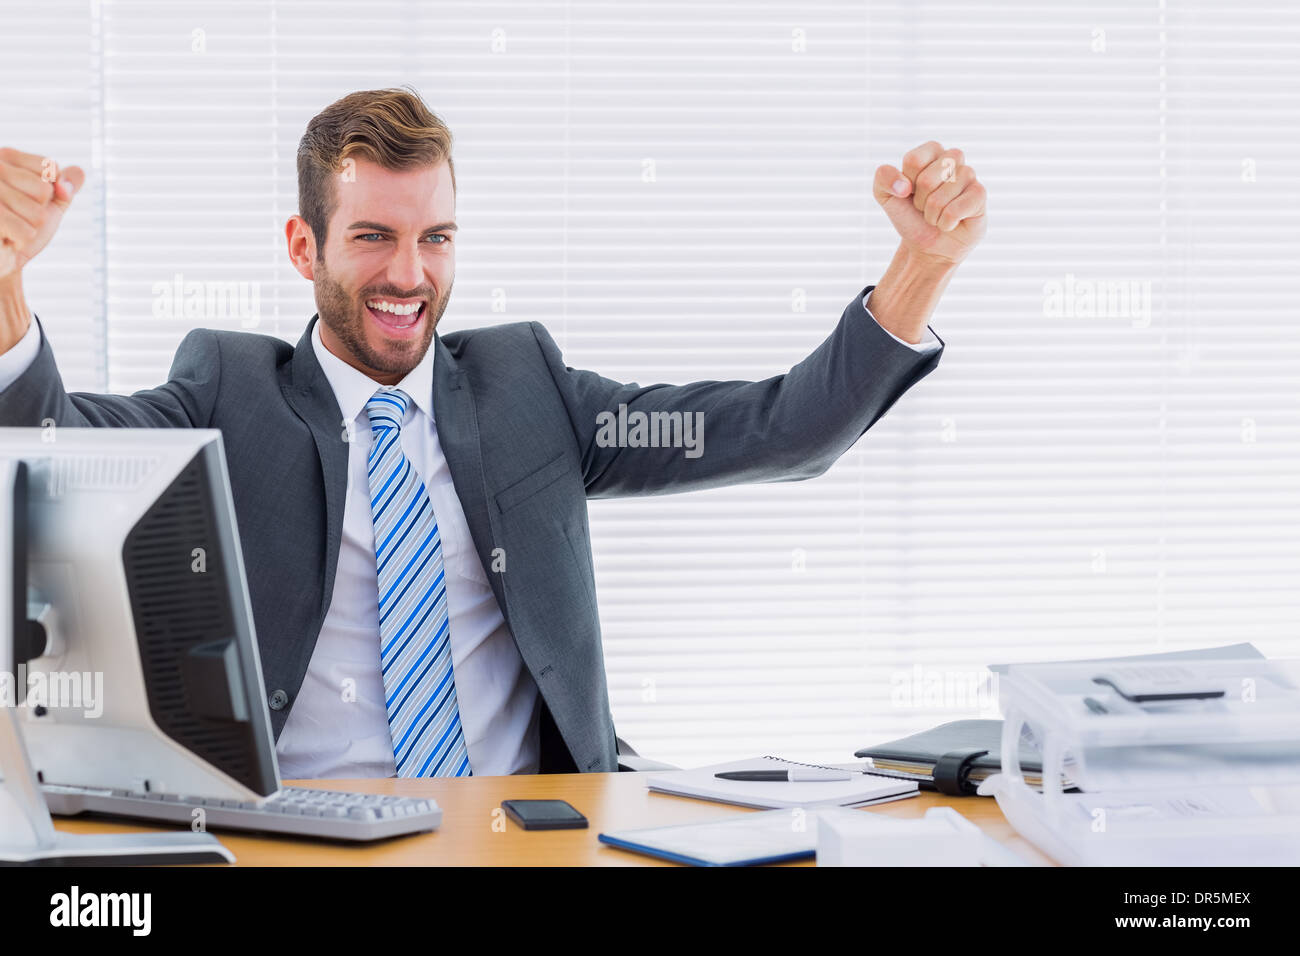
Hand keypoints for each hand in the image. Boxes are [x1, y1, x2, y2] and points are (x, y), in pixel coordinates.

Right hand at [0, 148, 84, 282]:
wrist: (3, 255)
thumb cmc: (22, 225)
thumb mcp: (50, 202)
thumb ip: (65, 185)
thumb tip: (79, 171)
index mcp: (6, 157)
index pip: (50, 167)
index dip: (51, 191)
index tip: (32, 199)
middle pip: (43, 190)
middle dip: (40, 211)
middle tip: (19, 216)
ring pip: (37, 213)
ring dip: (30, 228)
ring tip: (12, 226)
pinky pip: (26, 232)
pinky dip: (22, 241)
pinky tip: (6, 238)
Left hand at [873, 142, 985, 266]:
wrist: (927, 244)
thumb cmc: (910, 215)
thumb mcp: (886, 195)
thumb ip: (883, 178)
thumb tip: (903, 186)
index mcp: (931, 151)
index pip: (913, 161)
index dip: (906, 183)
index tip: (910, 191)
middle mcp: (953, 158)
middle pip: (926, 180)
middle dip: (919, 202)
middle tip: (925, 206)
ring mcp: (969, 175)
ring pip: (940, 198)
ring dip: (932, 215)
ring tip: (937, 215)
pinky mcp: (979, 195)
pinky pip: (954, 211)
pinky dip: (945, 223)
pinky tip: (950, 223)